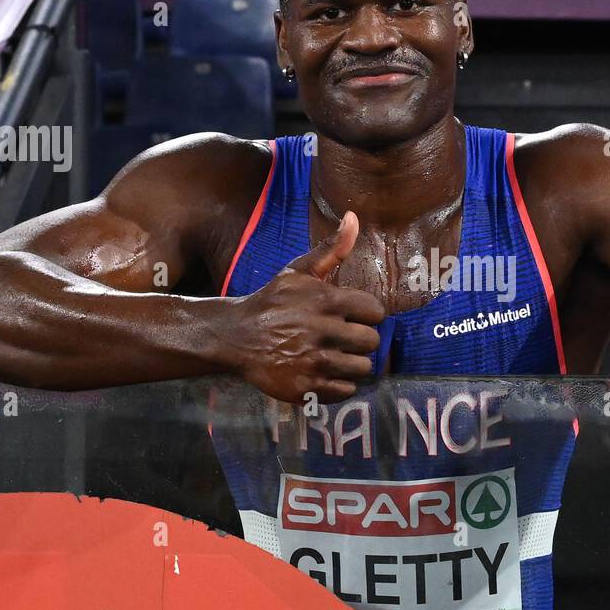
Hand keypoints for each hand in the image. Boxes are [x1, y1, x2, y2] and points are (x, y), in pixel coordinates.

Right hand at [226, 211, 384, 402]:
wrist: (234, 336)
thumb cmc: (272, 301)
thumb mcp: (297, 271)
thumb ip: (331, 249)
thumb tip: (353, 217)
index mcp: (325, 301)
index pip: (375, 312)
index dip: (367, 315)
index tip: (354, 316)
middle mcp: (321, 332)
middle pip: (372, 342)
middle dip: (362, 340)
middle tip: (344, 338)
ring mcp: (313, 361)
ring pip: (362, 368)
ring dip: (353, 363)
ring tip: (335, 356)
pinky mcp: (305, 387)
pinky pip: (345, 391)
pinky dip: (339, 385)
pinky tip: (324, 372)